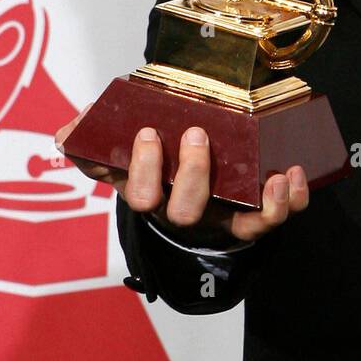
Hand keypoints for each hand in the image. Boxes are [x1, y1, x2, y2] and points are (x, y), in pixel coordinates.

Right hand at [55, 106, 309, 245]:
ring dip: (264, 205)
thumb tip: (66, 135)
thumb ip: (93, 138)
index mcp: (154, 192)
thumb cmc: (159, 156)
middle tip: (195, 135)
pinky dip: (291, 200)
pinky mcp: (258, 215)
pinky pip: (279, 217)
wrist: (198, 166)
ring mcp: (226, 217)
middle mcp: (189, 211)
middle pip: (186, 211)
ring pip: (246, 226)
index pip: (141, 194)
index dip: (142, 170)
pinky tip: (294, 172)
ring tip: (274, 176)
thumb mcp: (123, 145)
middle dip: (190, 175)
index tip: (149, 133)